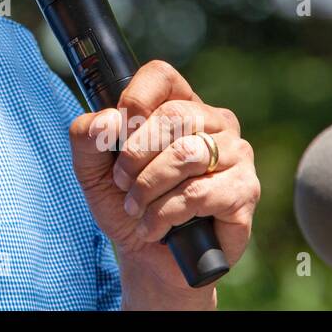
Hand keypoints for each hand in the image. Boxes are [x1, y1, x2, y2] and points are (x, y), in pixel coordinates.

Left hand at [68, 60, 259, 300]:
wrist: (148, 256)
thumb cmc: (125, 203)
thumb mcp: (91, 169)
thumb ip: (86, 138)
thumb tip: (108, 120)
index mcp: (178, 104)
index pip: (161, 75)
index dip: (135, 98)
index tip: (117, 132)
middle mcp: (213, 122)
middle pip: (174, 114)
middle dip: (136, 154)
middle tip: (122, 183)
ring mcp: (235, 154)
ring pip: (187, 154)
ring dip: (149, 187)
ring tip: (137, 209)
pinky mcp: (245, 190)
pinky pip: (201, 192)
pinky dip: (168, 213)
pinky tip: (158, 226)